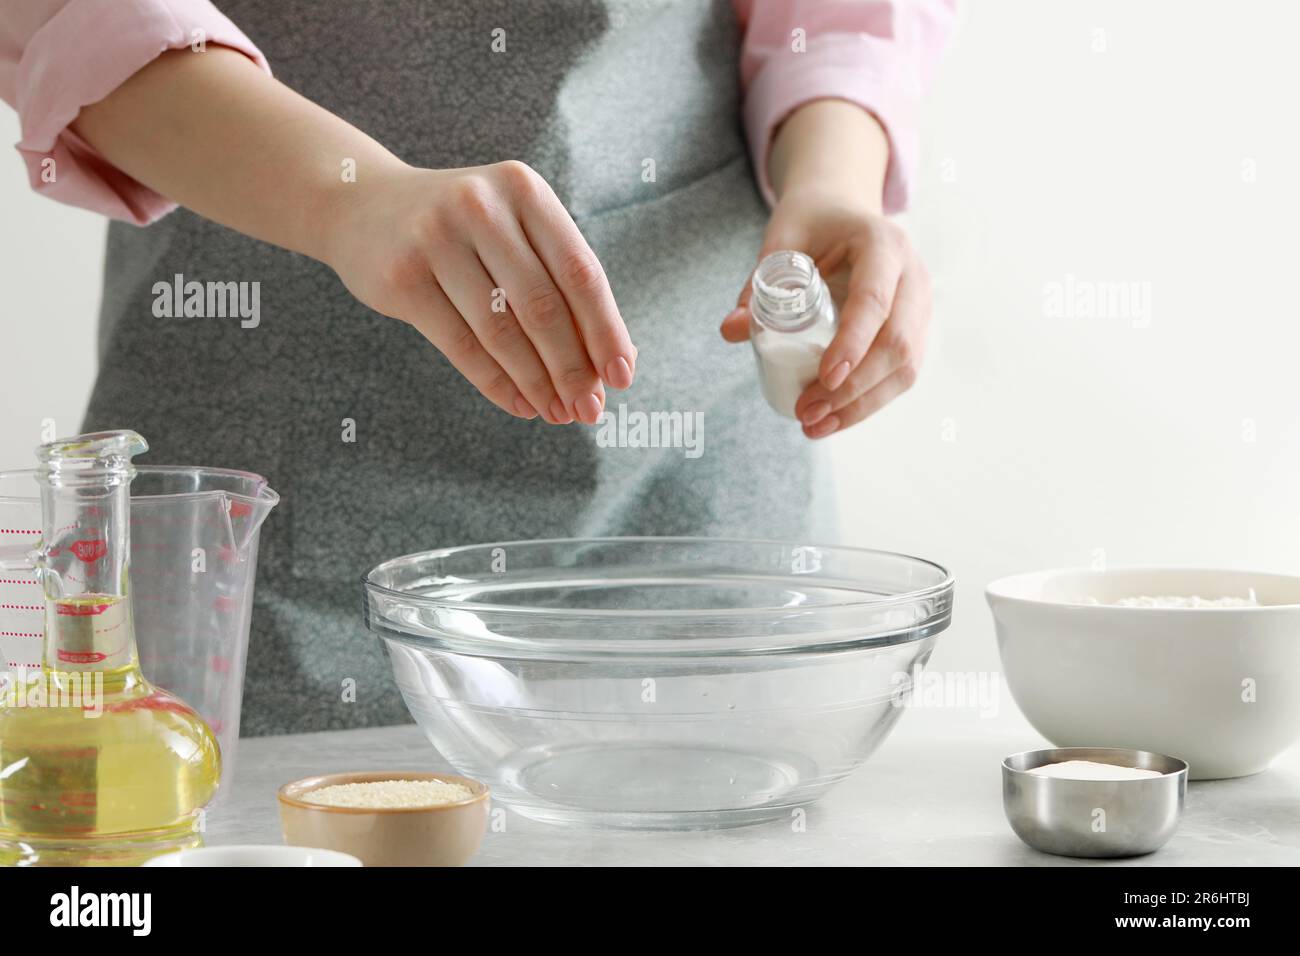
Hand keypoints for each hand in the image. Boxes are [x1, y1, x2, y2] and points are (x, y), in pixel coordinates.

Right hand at [324, 161, 634, 423]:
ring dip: (537, 383)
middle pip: (544, 306)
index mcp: (524, 190)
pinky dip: (497, 383)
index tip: (622, 376)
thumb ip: (558, 283)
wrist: (361, 206)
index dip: (605, 330)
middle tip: (589, 410)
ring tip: (557, 413)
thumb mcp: (513, 232)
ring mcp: (436, 238)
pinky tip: (520, 404)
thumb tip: (608, 364)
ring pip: (502, 332)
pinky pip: (462, 345)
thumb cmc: (463, 230)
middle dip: (573, 368)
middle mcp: (482, 206)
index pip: (580, 271)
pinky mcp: (402, 278)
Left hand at [722, 187, 930, 438]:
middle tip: (806, 413)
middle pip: (898, 343)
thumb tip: (731, 330)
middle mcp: (913, 275)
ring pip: (906, 367)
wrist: (846, 212)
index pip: (874, 300)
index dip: (853, 343)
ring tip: (815, 426)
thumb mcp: (781, 241)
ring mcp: (921, 305)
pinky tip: (835, 419)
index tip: (825, 379)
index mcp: (883, 244)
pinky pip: (902, 373)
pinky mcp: (918, 329)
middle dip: (852, 389)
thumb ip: (759, 284)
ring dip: (861, 405)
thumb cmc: (813, 224)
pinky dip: (869, 402)